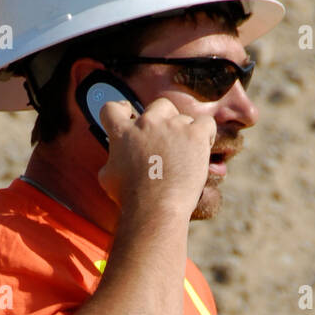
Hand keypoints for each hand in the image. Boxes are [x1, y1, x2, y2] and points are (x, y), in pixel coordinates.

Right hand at [97, 95, 215, 214]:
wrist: (155, 209)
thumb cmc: (131, 199)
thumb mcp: (108, 178)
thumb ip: (112, 160)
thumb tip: (115, 159)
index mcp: (123, 133)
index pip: (113, 108)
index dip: (122, 110)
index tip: (129, 115)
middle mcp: (147, 123)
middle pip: (159, 106)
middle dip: (164, 120)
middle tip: (166, 143)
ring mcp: (172, 126)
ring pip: (183, 118)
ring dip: (185, 133)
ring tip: (184, 157)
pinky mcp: (195, 134)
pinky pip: (206, 123)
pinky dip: (206, 135)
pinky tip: (201, 150)